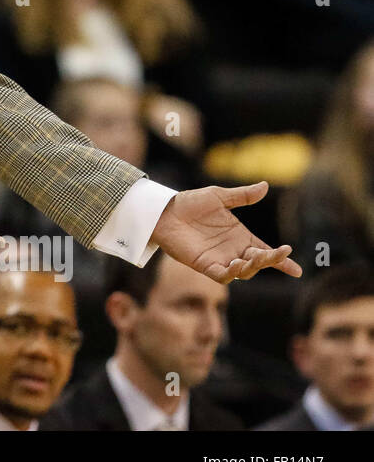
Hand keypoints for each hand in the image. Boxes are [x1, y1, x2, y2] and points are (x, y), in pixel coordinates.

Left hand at [151, 181, 301, 282]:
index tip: (297, 270)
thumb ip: (242, 196)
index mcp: (241, 237)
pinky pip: (222, 276)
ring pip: (244, 272)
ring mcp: (220, 259)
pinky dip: (231, 274)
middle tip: (280, 253)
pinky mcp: (204, 265)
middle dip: (271, 260)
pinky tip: (237, 264)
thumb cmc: (190, 203)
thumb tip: (265, 185)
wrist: (164, 210)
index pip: (266, 251)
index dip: (281, 260)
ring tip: (255, 256)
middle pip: (259, 262)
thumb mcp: (219, 197)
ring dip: (253, 266)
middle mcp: (234, 251)